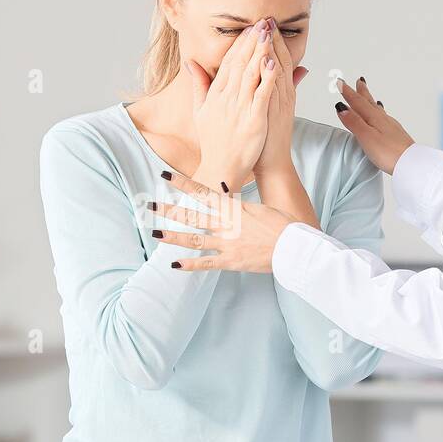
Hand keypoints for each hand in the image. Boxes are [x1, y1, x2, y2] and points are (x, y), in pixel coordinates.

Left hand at [150, 171, 294, 273]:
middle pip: (192, 215)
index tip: (165, 176)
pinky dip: (190, 265)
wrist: (293, 247)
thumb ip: (239, 202)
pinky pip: (206, 263)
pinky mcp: (230, 261)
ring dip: (173, 237)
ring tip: (156, 234)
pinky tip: (174, 265)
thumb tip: (226, 190)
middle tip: (149, 206)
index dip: (182, 184)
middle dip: (169, 211)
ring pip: (194, 239)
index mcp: (233, 208)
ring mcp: (226, 243)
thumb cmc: (282, 226)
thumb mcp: (259, 208)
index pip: (202, 192)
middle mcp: (226, 224)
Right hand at [184, 20, 278, 190]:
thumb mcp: (200, 111)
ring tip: (268, 33)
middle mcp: (226, 100)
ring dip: (259, 52)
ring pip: (250, 75)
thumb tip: (191, 62)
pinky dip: (267, 78)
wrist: (221, 169)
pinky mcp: (253, 121)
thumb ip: (199, 85)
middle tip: (261, 22)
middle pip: (239, 64)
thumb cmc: (214, 142)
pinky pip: (261, 95)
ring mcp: (240, 110)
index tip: (249, 28)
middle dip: (251, 41)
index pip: (227, 63)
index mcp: (215, 96)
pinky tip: (273, 62)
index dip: (239, 44)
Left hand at [254, 19, 308, 174]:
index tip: (264, 23)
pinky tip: (267, 60)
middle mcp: (283, 94)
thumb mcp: (273, 109)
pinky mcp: (275, 113)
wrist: (273, 163)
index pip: (277, 60)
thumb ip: (280, 89)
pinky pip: (274, 90)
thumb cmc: (267, 138)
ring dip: (273, 50)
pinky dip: (271, 74)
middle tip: (267, 18)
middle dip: (273, 39)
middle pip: (279, 60)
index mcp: (280, 92)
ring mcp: (280, 103)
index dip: (272, 41)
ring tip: (267, 30)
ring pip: (278, 71)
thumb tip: (290, 71)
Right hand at [334, 77, 414, 173]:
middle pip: (369, 102)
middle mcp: (383, 119)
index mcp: (374, 118)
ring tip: (367, 95)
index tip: (340, 83)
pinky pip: (383, 118)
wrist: (411, 163)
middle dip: (362, 91)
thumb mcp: (366, 137)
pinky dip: (379, 113)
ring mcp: (390, 126)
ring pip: (377, 109)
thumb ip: (353, 122)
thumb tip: (342, 108)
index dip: (347, 92)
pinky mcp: (395, 135)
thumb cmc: (389, 152)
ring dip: (370, 100)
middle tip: (359, 81)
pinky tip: (381, 116)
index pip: (357, 102)